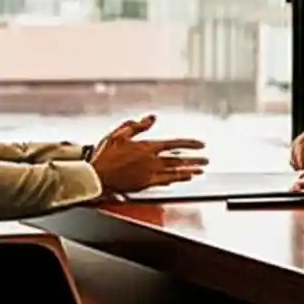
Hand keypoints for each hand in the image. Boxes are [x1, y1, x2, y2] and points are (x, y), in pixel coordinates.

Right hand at [90, 114, 206, 192]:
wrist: (97, 177)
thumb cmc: (105, 156)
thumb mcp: (119, 134)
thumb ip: (138, 125)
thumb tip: (151, 118)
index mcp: (147, 147)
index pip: (174, 145)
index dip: (190, 144)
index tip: (201, 145)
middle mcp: (151, 162)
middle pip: (178, 161)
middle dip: (194, 160)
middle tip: (206, 161)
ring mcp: (149, 175)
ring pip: (175, 173)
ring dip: (189, 172)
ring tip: (199, 172)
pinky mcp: (145, 185)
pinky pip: (165, 182)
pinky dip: (176, 180)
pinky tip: (181, 179)